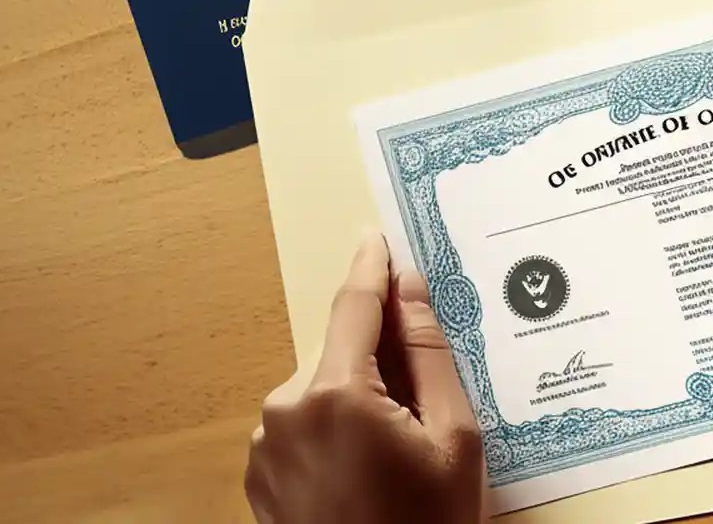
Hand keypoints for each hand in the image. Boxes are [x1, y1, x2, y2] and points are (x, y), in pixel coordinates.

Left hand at [246, 234, 485, 523]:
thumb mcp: (452, 439)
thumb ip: (428, 353)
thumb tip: (410, 288)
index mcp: (335, 395)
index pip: (355, 307)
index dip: (372, 269)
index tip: (377, 237)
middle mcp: (285, 411)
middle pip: (342, 353)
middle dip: (381, 359)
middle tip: (425, 401)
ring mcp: (265, 446)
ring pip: (323, 391)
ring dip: (358, 399)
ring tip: (398, 456)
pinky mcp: (259, 475)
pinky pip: (303, 426)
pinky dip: (335, 430)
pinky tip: (368, 471)